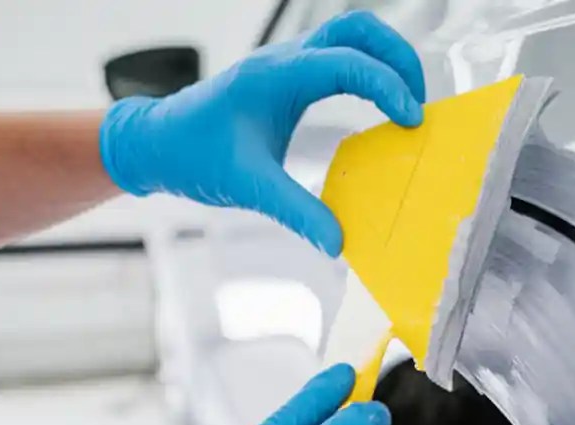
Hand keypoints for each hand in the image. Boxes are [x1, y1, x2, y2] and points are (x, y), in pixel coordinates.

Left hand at [98, 11, 426, 254]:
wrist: (157, 143)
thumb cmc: (194, 155)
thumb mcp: (248, 187)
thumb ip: (296, 212)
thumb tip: (337, 243)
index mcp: (277, 75)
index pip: (348, 62)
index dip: (388, 87)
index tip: (411, 121)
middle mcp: (285, 59)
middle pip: (359, 30)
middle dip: (397, 59)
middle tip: (417, 104)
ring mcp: (287, 63)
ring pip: (350, 36)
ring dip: (385, 60)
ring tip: (405, 103)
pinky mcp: (288, 76)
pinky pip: (338, 57)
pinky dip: (367, 72)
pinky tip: (377, 107)